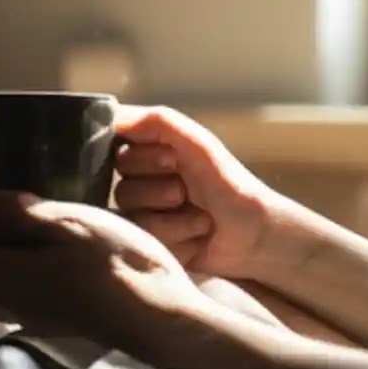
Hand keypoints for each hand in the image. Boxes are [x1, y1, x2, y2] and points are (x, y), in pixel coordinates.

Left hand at [0, 186, 203, 346]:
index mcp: (12, 276)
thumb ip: (21, 211)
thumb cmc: (120, 263)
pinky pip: (8, 302)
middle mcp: (13, 303)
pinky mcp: (54, 323)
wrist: (158, 315)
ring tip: (0, 232)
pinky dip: (2, 276)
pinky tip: (29, 260)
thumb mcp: (73, 222)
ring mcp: (33, 318)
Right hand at [113, 106, 292, 280]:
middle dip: (162, 192)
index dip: (145, 160)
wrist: (254, 231)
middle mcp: (140, 187)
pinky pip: (148, 246)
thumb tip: (113, 119)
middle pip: (122, 190)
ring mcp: (143, 220)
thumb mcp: (196, 142)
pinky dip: (179, 241)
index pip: (116, 154)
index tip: (173, 161)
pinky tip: (197, 239)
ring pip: (134, 221)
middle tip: (188, 192)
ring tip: (200, 218)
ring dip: (175, 220)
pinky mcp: (152, 250)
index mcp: (147, 156)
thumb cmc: (227, 182)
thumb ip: (156, 122)